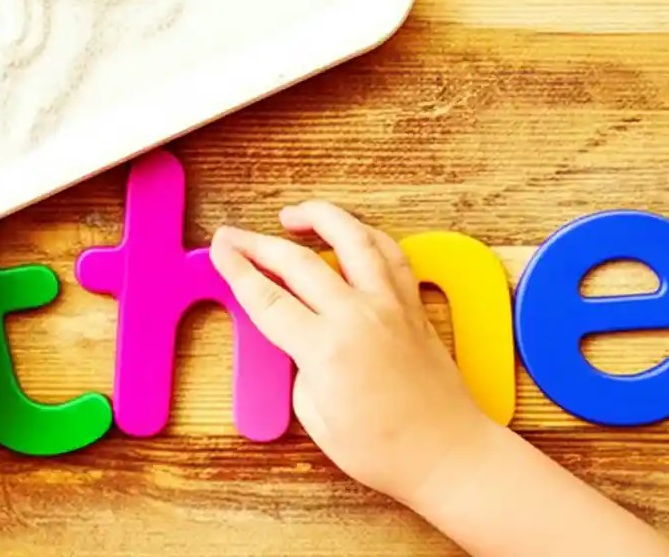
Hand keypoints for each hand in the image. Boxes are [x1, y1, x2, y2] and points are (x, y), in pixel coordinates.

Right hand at [210, 201, 493, 505]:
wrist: (448, 454)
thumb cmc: (385, 450)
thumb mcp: (317, 417)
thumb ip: (301, 368)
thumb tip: (300, 340)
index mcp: (326, 349)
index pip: (267, 298)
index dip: (236, 270)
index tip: (219, 250)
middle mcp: (358, 316)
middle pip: (298, 261)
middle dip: (258, 243)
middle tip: (234, 235)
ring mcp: (390, 306)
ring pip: (353, 239)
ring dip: (319, 218)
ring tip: (293, 214)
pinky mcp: (413, 307)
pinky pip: (390, 255)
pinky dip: (366, 235)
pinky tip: (350, 233)